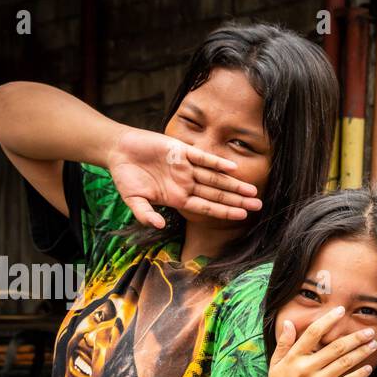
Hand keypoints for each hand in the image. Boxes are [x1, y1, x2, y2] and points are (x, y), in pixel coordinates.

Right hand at [107, 127, 262, 228]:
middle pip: (217, 194)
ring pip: (215, 178)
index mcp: (178, 198)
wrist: (118, 151)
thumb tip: (157, 225)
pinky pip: (203, 158)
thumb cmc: (126, 177)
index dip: (224, 212)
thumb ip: (145, 214)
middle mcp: (186, 184)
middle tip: (258, 206)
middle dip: (237, 200)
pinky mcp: (181, 151)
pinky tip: (233, 169)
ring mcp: (186, 168)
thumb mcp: (133, 199)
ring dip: (233, 184)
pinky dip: (217, 163)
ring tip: (252, 191)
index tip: (242, 217)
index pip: (207, 207)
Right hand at [259, 306, 376, 376]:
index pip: (314, 332)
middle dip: (356, 337)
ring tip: (373, 344)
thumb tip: (289, 322)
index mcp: (294, 357)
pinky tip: (369, 368)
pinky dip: (359, 374)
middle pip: (336, 347)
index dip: (329, 320)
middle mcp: (307, 367)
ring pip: (345, 363)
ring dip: (362, 352)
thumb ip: (283, 342)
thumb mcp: (275, 364)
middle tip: (369, 331)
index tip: (341, 311)